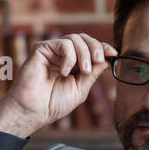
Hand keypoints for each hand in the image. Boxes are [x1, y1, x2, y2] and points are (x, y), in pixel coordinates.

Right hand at [0, 33, 116, 136]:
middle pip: (84, 39)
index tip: (114, 53)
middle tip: (99, 60)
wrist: (34, 110)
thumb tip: (108, 58)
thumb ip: (93, 72)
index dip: (102, 47)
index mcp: (73, 63)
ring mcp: (52, 51)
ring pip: (75, 38)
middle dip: (95, 47)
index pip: (89, 48)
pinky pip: (63, 43)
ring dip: (84, 54)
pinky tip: (64, 71)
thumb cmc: (53, 103)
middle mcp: (62, 55)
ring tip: (82, 71)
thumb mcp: (81, 88)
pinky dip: (69, 57)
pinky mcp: (41, 49)